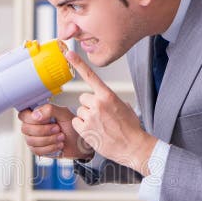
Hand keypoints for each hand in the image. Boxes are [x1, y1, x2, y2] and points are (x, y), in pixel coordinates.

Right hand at [18, 103, 93, 159]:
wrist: (79, 143)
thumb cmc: (72, 127)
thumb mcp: (64, 113)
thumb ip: (49, 109)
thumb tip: (35, 115)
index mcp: (37, 115)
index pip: (23, 115)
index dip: (31, 118)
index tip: (45, 120)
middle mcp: (33, 126)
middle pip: (25, 129)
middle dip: (43, 130)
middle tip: (58, 129)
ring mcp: (33, 138)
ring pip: (30, 141)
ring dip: (48, 140)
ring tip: (61, 137)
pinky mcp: (37, 150)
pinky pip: (37, 150)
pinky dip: (50, 148)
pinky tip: (59, 145)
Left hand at [65, 51, 156, 174]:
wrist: (132, 147)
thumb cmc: (131, 128)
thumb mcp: (124, 107)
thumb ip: (111, 99)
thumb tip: (104, 99)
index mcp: (108, 95)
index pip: (91, 76)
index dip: (78, 64)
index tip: (68, 53)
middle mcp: (98, 104)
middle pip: (83, 98)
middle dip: (89, 105)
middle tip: (100, 116)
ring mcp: (90, 116)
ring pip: (80, 111)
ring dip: (86, 117)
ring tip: (99, 126)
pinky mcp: (84, 129)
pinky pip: (76, 122)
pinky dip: (82, 127)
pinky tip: (94, 131)